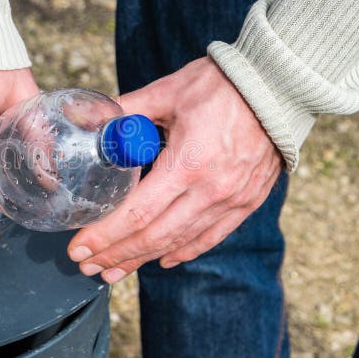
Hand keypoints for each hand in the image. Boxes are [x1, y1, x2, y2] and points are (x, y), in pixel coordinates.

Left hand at [66, 57, 281, 282]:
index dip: (105, 235)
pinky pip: (211, 237)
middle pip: (154, 237)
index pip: (138, 213)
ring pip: (180, 242)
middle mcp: (212, 191)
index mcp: (188, 164)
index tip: (79, 248)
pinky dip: (183, 251)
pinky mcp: (247, 202)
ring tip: (113, 272)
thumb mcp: (167, 92)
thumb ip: (126, 110)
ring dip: (143, 259)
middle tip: (86, 265)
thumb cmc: (221, 85)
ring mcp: (233, 200)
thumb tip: (87, 118)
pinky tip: (161, 260)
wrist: (279, 86)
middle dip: (116, 255)